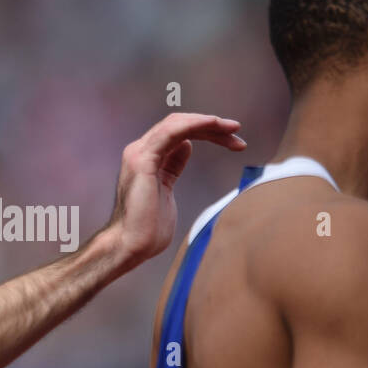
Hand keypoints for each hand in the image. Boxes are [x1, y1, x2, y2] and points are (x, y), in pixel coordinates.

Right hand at [106, 112, 244, 265]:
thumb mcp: (167, 189)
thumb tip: (186, 146)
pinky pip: (171, 132)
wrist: (130, 245)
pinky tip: (213, 124)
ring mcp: (139, 153)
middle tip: (237, 130)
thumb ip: (173, 167)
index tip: (234, 141)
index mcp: (146, 157)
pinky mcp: (143, 160)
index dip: (207, 132)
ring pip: (176, 124)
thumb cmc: (147, 228)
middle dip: (211, 125)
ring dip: (207, 122)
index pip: (178, 133)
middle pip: (179, 125)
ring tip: (232, 128)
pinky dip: (193, 125)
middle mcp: (140, 150)